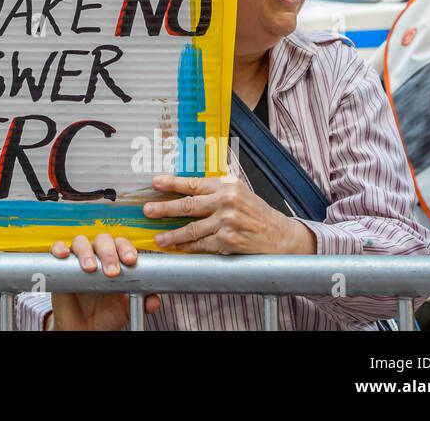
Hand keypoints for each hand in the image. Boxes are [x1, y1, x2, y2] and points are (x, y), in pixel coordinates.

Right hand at [49, 234, 159, 330]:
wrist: (85, 329)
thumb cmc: (106, 315)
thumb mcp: (127, 310)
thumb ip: (142, 303)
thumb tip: (154, 300)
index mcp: (115, 262)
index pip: (121, 244)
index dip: (126, 248)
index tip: (131, 260)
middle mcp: (97, 257)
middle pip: (102, 240)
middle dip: (108, 252)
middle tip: (112, 271)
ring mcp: (77, 260)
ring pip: (80, 241)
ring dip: (86, 251)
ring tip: (90, 268)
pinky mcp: (59, 266)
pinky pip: (57, 249)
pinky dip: (59, 248)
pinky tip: (64, 254)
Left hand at [146, 174, 316, 254]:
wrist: (282, 237)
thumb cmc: (258, 214)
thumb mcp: (240, 192)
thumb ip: (217, 188)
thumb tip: (189, 186)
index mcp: (227, 186)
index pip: (194, 183)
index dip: (172, 183)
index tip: (155, 182)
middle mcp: (226, 202)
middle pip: (188, 205)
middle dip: (164, 208)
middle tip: (147, 210)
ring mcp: (227, 222)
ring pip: (192, 229)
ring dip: (173, 234)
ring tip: (159, 238)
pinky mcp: (229, 241)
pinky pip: (203, 244)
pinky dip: (189, 247)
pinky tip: (178, 247)